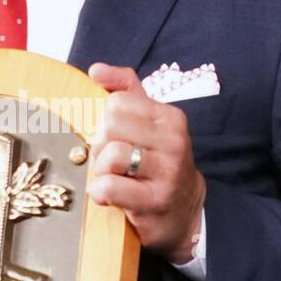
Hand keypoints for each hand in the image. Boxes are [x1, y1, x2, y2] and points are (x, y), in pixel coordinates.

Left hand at [86, 63, 207, 262]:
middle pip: (109, 126)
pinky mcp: (154, 200)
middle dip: (101, 145)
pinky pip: (108, 186)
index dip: (107, 121)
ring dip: (101, 170)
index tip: (118, 138)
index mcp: (169, 117)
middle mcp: (173, 140)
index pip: (116, 102)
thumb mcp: (148, 122)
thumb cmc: (158, 163)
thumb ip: (124, 89)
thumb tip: (97, 70)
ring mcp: (166, 171)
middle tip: (113, 162)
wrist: (183, 210)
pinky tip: (111, 195)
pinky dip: (100, 192)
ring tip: (113, 177)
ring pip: (110, 155)